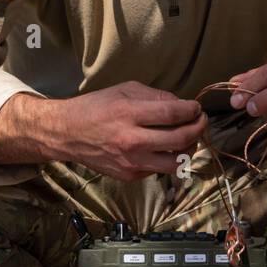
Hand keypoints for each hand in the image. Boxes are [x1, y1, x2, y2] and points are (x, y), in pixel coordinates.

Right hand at [57, 81, 206, 180]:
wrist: (66, 134)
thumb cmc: (94, 108)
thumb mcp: (124, 90)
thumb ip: (155, 96)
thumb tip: (181, 105)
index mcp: (129, 114)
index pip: (173, 113)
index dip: (192, 110)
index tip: (195, 107)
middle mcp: (131, 140)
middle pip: (180, 139)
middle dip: (198, 128)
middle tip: (200, 121)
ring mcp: (131, 162)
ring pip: (176, 163)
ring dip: (189, 150)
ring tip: (188, 139)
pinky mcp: (129, 176)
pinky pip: (159, 169)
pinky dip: (167, 158)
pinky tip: (163, 148)